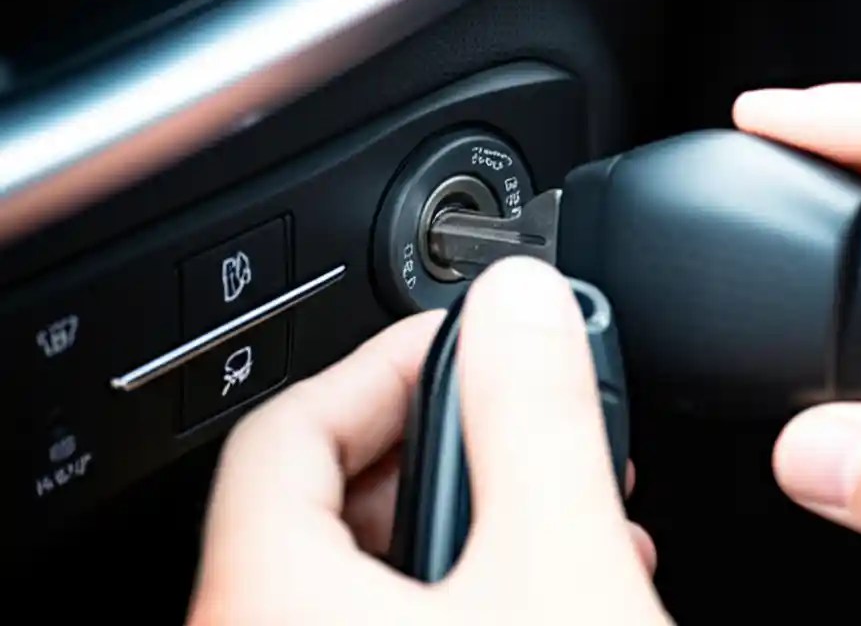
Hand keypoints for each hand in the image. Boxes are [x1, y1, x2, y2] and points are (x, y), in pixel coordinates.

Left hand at [187, 257, 668, 623]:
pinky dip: (465, 592)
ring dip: (472, 524)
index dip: (386, 360)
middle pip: (327, 492)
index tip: (467, 343)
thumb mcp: (558, 568)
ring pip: (366, 571)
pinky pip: (389, 625)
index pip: (287, 423)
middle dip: (449, 444)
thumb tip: (523, 302)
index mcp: (267, 595)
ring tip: (558, 518)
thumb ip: (536, 418)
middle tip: (521, 426)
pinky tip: (547, 596)